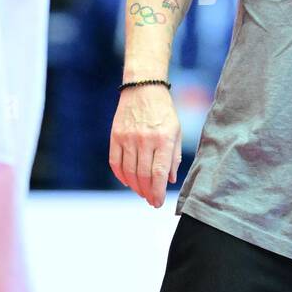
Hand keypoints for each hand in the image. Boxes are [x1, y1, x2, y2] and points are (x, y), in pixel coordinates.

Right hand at [108, 84, 181, 207]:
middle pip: (142, 175)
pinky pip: (115, 162)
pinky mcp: (115, 136)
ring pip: (128, 171)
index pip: (159, 173)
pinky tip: (127, 182)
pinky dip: (120, 176)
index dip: (158, 192)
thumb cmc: (163, 111)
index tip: (158, 203)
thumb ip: (174, 156)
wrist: (143, 88)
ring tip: (141, 192)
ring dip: (135, 187)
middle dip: (147, 193)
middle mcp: (144, 139)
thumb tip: (169, 180)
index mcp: (163, 139)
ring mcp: (128, 138)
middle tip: (150, 200)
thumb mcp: (176, 130)